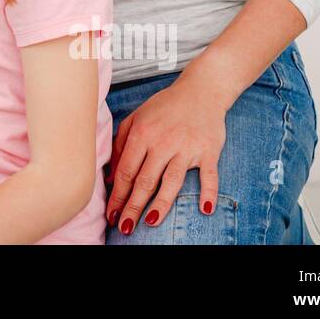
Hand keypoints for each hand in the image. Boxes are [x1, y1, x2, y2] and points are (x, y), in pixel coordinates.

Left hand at [105, 72, 228, 233]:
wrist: (201, 91)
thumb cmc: (164, 107)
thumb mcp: (136, 119)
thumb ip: (120, 145)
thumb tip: (111, 178)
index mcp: (142, 134)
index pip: (126, 171)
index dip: (117, 195)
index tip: (111, 214)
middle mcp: (163, 142)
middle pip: (145, 180)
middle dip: (132, 206)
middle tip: (125, 227)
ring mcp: (187, 148)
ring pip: (172, 181)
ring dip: (161, 204)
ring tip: (149, 223)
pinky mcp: (208, 151)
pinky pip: (209, 175)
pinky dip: (209, 192)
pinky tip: (205, 209)